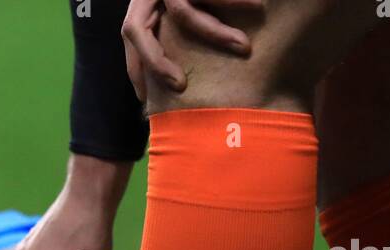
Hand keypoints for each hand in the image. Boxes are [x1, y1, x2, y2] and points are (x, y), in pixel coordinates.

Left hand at [122, 0, 261, 99]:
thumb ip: (176, 26)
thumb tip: (182, 77)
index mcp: (143, 0)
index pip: (130, 39)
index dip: (135, 69)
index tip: (146, 100)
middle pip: (135, 29)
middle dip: (154, 62)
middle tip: (180, 86)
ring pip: (182, 12)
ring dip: (213, 34)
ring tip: (243, 47)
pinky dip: (234, 0)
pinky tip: (258, 6)